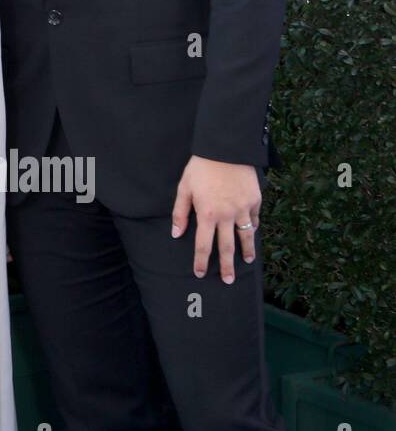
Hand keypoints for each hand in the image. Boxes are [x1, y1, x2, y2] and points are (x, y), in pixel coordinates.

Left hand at [171, 155, 261, 283]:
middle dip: (226, 266)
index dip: (201, 261)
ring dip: (247, 252)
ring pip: (246, 236)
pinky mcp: (255, 201)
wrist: (226, 149)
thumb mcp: (184, 188)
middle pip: (226, 247)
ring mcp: (243, 209)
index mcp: (206, 214)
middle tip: (228, 281)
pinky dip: (253, 229)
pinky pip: (254, 220)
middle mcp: (226, 216)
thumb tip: (176, 234)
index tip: (200, 274)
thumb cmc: (201, 168)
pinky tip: (252, 235)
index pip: (203, 244)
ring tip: (247, 262)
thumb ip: (180, 213)